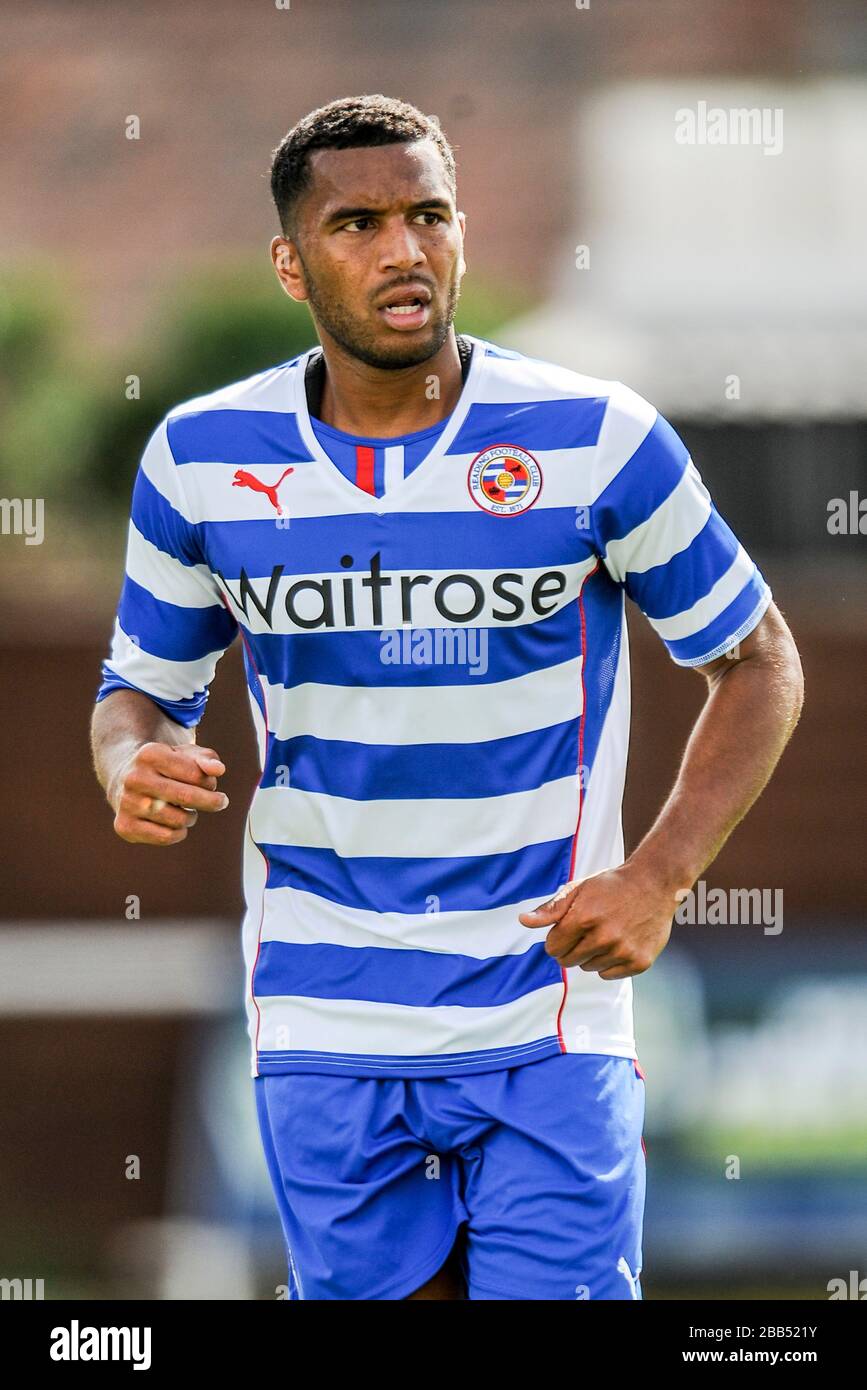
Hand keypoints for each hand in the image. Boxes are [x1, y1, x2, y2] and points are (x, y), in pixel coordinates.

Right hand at [109, 742, 228, 845]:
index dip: (210, 782)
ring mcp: (127, 803)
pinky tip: (177, 825)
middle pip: (186, 797)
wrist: (124, 779)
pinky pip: (165, 837)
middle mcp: (134, 778)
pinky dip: (179, 833)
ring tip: (187, 810)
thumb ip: (206, 759)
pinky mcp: (125, 826)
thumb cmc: (164, 766)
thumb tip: (218, 770)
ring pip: (178, 820)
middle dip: (211, 802)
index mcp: (150, 754)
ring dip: (191, 817)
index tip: (211, 784)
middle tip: (222, 802)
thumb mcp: (185, 754)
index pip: (195, 774)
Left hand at [518, 863, 677, 978]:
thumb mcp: (578, 889)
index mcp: (584, 918)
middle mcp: (604, 937)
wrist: (654, 884)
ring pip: (589, 968)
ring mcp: (624, 952)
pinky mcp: (639, 962)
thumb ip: (550, 909)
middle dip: (571, 948)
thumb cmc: (611, 886)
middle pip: (568, 961)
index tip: (567, 928)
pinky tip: (619, 942)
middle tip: (587, 929)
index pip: (553, 947)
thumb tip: (523, 921)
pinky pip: (609, 974)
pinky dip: (609, 963)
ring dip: (591, 954)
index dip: (556, 938)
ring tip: (606, 932)